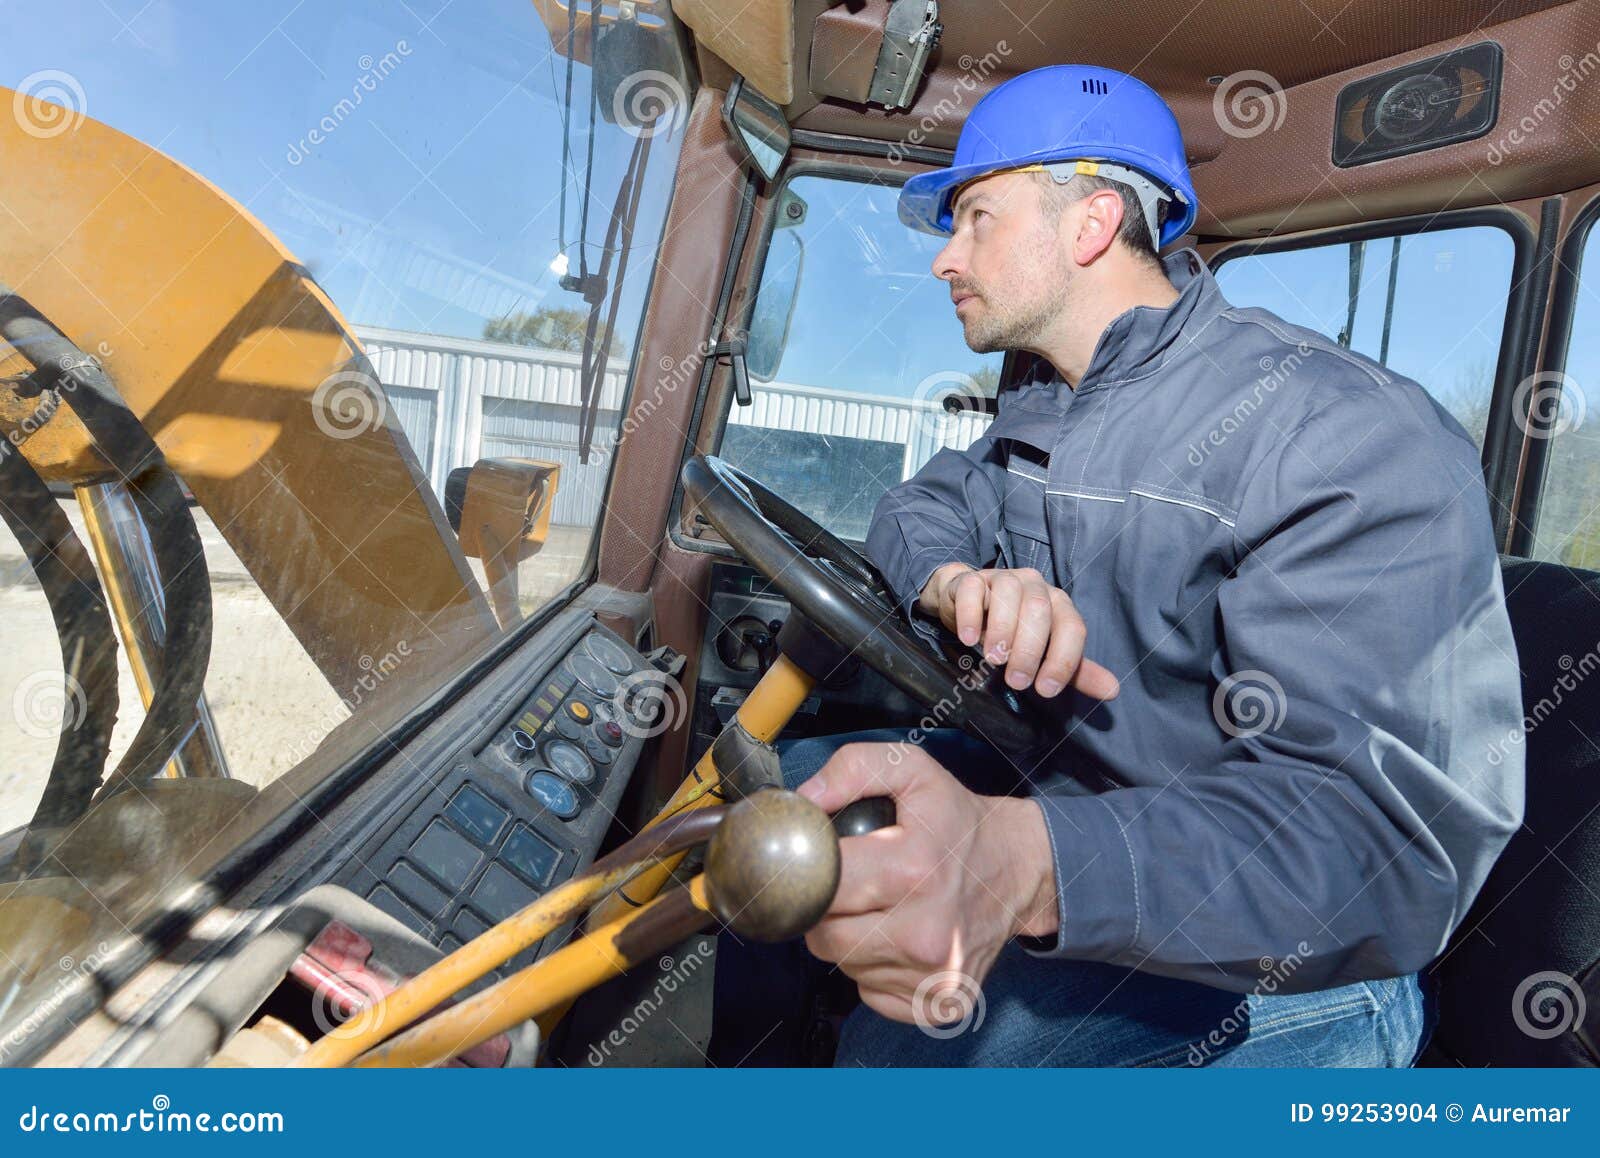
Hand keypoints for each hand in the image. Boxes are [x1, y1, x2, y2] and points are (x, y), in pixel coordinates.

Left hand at [796, 742, 1057, 1025]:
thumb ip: (850, 770)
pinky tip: (897, 937)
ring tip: (880, 907)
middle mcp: (925, 933)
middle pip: (822, 937)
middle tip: (851, 885)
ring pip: (844, 966)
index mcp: (912, 871)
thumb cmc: (956, 820)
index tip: (816, 861)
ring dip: (849, 938)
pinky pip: (870, 993)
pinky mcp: (940, 1006)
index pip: (818, 886)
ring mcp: (935, 977)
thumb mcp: (911, 769)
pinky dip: (873, 967)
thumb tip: (803, 803)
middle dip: (825, 909)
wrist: (1018, 868)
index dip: (806, 871)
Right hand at [918, 562, 1119, 699]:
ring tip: (993, 659)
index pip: (1072, 627)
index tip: (1045, 690)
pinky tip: (970, 638)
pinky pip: (973, 589)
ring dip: (1002, 630)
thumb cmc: (1013, 631)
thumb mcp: (1046, 652)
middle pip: (1039, 611)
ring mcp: (1003, 578)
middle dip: (1029, 650)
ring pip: (1008, 594)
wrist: (969, 605)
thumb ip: (1074, 669)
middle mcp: (1035, 586)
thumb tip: (1113, 691)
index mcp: (1058, 603)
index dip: (1063, 660)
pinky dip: (971, 614)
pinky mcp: (972, 580)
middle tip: (1016, 682)